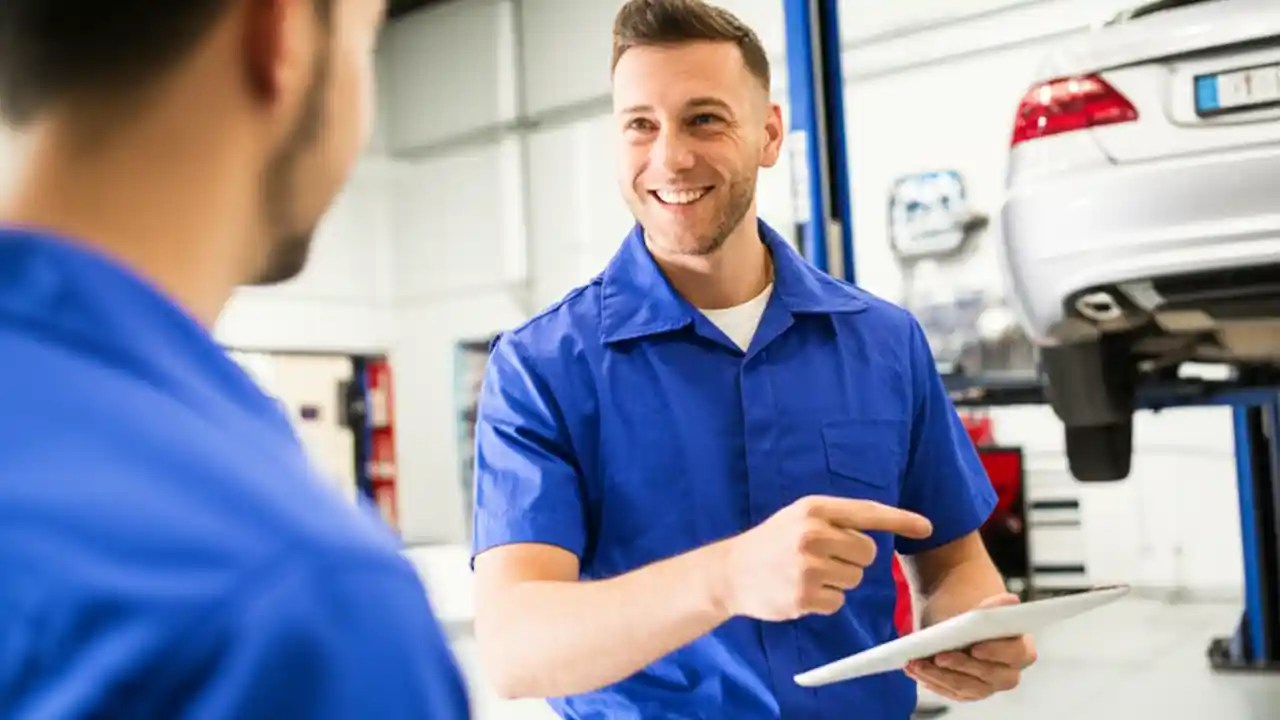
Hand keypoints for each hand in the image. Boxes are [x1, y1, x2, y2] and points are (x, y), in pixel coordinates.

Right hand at [717, 496, 932, 621]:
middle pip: (867, 553)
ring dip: (838, 581)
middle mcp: (812, 534)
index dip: (900, 519)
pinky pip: (838, 602)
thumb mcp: (799, 517)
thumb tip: (878, 536)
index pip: (867, 512)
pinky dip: (825, 601)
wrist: (730, 572)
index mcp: (813, 509)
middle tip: (822, 559)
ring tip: (806, 574)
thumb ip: (835, 520)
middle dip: (852, 559)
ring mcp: (807, 567)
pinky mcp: (804, 596)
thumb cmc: (772, 542)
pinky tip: (801, 591)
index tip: (927, 527)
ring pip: (855, 579)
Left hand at [905, 593, 1037, 701]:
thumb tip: (1011, 601)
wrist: (950, 610)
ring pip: (966, 688)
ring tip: (916, 664)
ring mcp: (988, 684)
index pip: (1016, 653)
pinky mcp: (967, 691)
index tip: (975, 648)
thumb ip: (994, 607)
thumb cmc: (967, 606)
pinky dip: (932, 681)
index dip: (996, 652)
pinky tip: (916, 670)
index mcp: (1019, 646)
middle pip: (991, 677)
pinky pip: (950, 692)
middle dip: (962, 667)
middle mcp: (1008, 671)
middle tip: (939, 657)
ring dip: (939, 676)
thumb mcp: (976, 604)